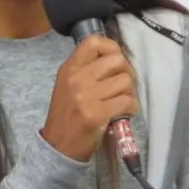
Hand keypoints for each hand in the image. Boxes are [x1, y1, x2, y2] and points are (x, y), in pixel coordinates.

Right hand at [40, 35, 138, 162]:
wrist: (57, 146)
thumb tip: (116, 59)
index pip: (93, 42)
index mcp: (69, 68)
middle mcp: (77, 79)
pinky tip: (125, 112)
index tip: (116, 61)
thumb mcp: (68, 85)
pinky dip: (131, 107)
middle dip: (127, 72)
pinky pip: (127, 101)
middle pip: (117, 60)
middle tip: (123, 85)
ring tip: (123, 101)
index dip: (112, 47)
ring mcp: (86, 97)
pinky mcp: (97, 114)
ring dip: (130, 92)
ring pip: (125, 81)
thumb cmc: (66, 115)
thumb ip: (87, 69)